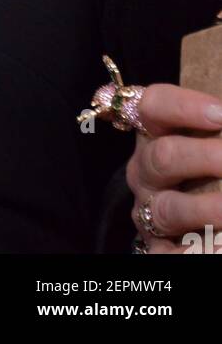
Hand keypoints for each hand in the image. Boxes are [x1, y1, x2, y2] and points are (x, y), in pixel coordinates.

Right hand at [126, 83, 221, 253]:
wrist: (196, 225)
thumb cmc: (207, 171)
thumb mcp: (208, 144)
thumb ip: (218, 134)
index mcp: (155, 134)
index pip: (152, 106)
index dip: (183, 106)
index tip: (221, 114)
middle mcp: (145, 171)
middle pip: (162, 156)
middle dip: (205, 157)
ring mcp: (148, 210)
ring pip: (169, 207)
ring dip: (207, 209)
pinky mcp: (156, 248)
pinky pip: (171, 254)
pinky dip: (199, 252)